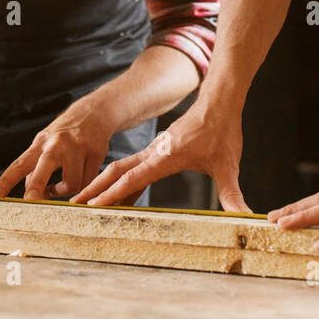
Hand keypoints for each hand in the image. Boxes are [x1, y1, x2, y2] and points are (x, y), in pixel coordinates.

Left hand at [0, 101, 112, 199]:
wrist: (94, 113)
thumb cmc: (63, 133)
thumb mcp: (45, 143)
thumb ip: (35, 167)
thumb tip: (32, 193)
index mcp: (40, 143)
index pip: (19, 165)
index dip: (5, 182)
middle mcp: (58, 144)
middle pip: (45, 166)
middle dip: (37, 184)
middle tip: (30, 200)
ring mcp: (78, 148)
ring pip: (71, 183)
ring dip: (63, 192)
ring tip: (60, 188)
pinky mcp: (96, 153)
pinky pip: (88, 182)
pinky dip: (81, 188)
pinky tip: (78, 181)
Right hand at [73, 100, 250, 211]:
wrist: (219, 103)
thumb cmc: (222, 131)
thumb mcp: (228, 166)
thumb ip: (232, 194)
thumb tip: (244, 216)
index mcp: (165, 157)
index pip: (133, 178)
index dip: (112, 193)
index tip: (92, 205)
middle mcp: (154, 152)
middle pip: (117, 172)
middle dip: (95, 188)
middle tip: (74, 205)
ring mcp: (154, 150)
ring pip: (122, 168)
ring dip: (103, 184)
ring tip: (87, 202)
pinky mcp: (158, 150)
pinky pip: (133, 167)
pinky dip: (121, 180)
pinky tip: (119, 195)